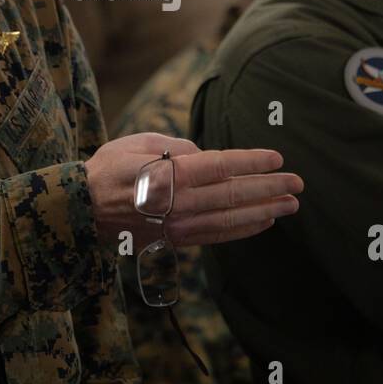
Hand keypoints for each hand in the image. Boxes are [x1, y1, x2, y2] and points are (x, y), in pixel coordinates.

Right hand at [84, 132, 303, 249]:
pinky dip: (244, 230)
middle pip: (233, 195)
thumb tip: (205, 156)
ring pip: (231, 219)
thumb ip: (175, 147)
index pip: (220, 167)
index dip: (252, 163)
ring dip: (265, 211)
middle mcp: (178, 203)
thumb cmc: (110, 169)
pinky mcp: (177, 239)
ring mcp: (179, 225)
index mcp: (169, 174)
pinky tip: (264, 222)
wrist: (83, 210)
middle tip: (298, 183)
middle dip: (269, 188)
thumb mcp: (138, 143)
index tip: (277, 158)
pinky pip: (218, 236)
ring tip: (291, 204)